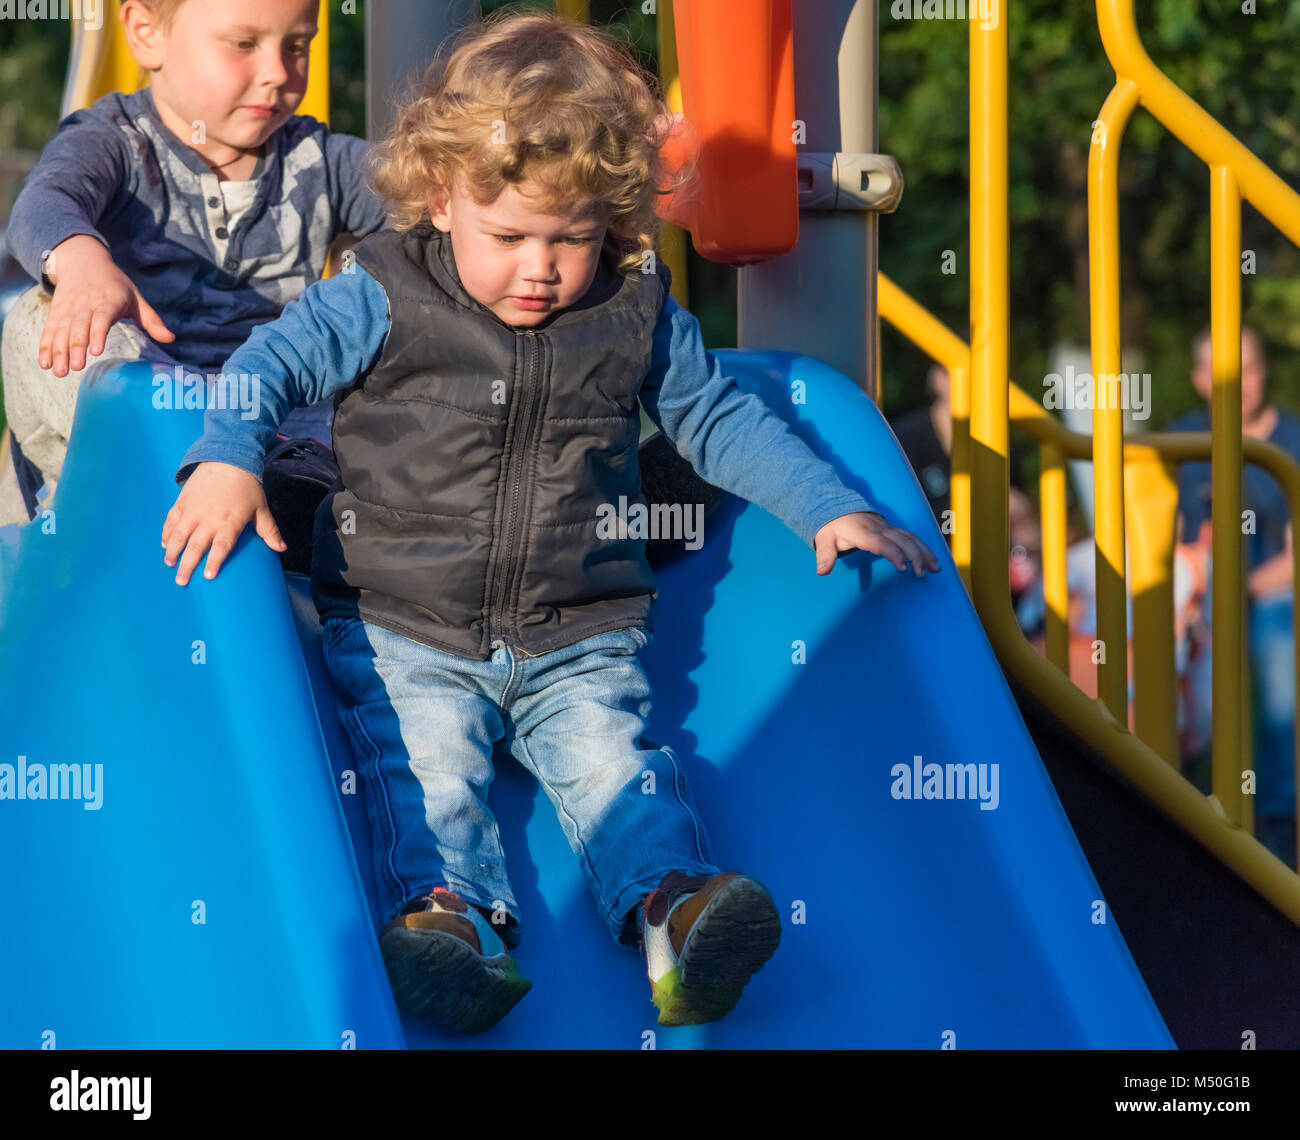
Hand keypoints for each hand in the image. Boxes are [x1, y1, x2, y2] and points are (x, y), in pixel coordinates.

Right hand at [39, 235, 174, 375]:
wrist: (82, 260)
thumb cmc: (115, 284)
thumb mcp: (136, 297)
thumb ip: (152, 320)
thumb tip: (171, 339)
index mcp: (108, 300)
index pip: (102, 317)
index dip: (98, 333)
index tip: (96, 350)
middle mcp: (86, 304)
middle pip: (79, 326)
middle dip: (76, 347)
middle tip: (76, 367)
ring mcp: (69, 309)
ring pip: (62, 330)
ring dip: (59, 351)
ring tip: (59, 371)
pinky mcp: (56, 312)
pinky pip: (50, 330)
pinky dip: (46, 346)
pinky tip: (44, 363)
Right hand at [161, 462, 286, 584]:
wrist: (226, 459)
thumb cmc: (247, 487)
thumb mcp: (261, 509)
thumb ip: (269, 531)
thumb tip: (282, 549)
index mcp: (229, 522)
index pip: (221, 547)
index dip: (214, 562)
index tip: (208, 577)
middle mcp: (208, 518)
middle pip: (195, 546)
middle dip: (187, 565)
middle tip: (182, 581)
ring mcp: (192, 510)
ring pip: (178, 535)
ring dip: (173, 551)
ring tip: (170, 564)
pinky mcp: (182, 502)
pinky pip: (171, 521)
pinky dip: (167, 533)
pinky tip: (165, 544)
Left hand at [813, 511, 940, 576]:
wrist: (838, 509)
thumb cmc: (832, 528)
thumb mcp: (824, 540)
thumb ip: (825, 556)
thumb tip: (822, 571)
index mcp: (862, 532)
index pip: (880, 543)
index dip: (893, 553)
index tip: (903, 568)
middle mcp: (879, 528)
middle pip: (901, 540)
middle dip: (915, 555)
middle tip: (922, 573)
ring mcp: (887, 528)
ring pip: (910, 537)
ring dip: (924, 551)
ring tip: (935, 568)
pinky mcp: (892, 529)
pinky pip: (911, 536)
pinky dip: (923, 547)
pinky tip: (933, 559)